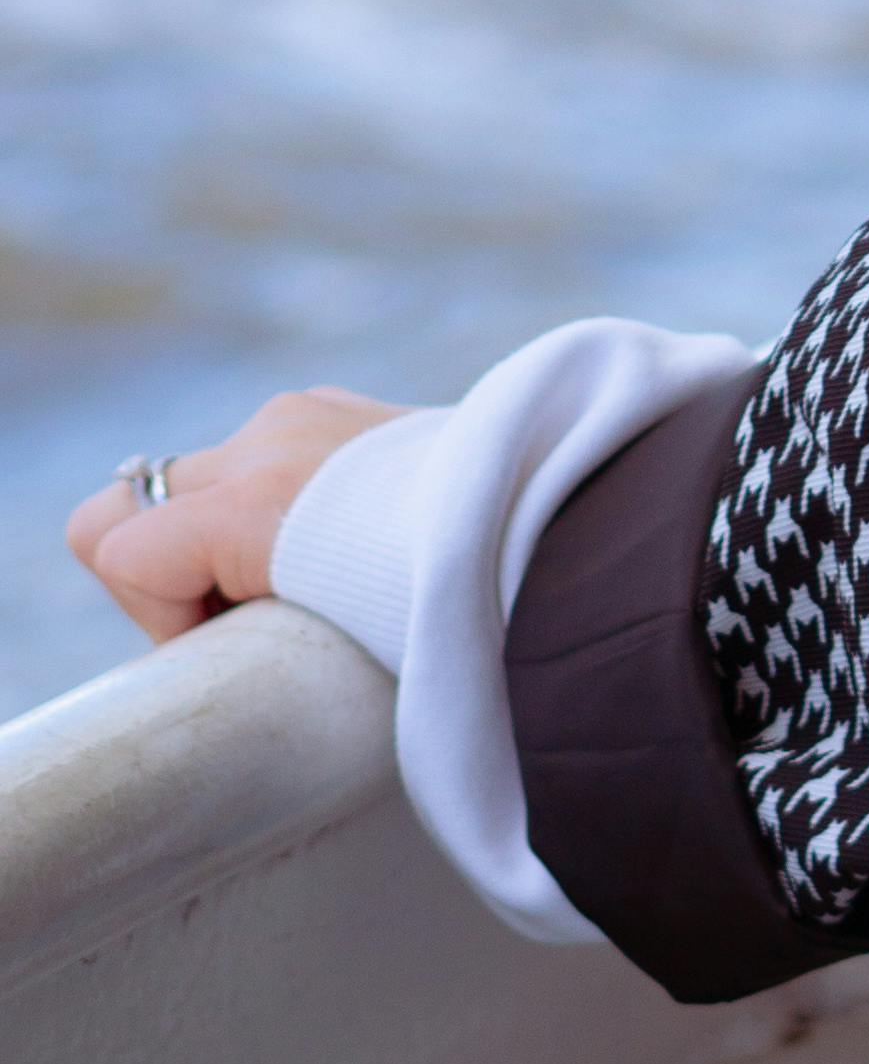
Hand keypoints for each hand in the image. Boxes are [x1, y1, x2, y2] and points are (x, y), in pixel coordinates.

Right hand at [69, 391, 405, 642]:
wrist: (559, 534)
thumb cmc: (438, 614)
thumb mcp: (312, 645)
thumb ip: (231, 628)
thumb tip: (199, 656)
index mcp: (253, 500)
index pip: (115, 544)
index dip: (157, 617)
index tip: (231, 649)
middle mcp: (270, 440)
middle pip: (133, 502)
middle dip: (175, 572)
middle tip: (259, 623)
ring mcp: (305, 414)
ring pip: (201, 481)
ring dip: (229, 535)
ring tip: (318, 584)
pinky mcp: (341, 406)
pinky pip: (266, 453)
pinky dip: (279, 500)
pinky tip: (348, 540)